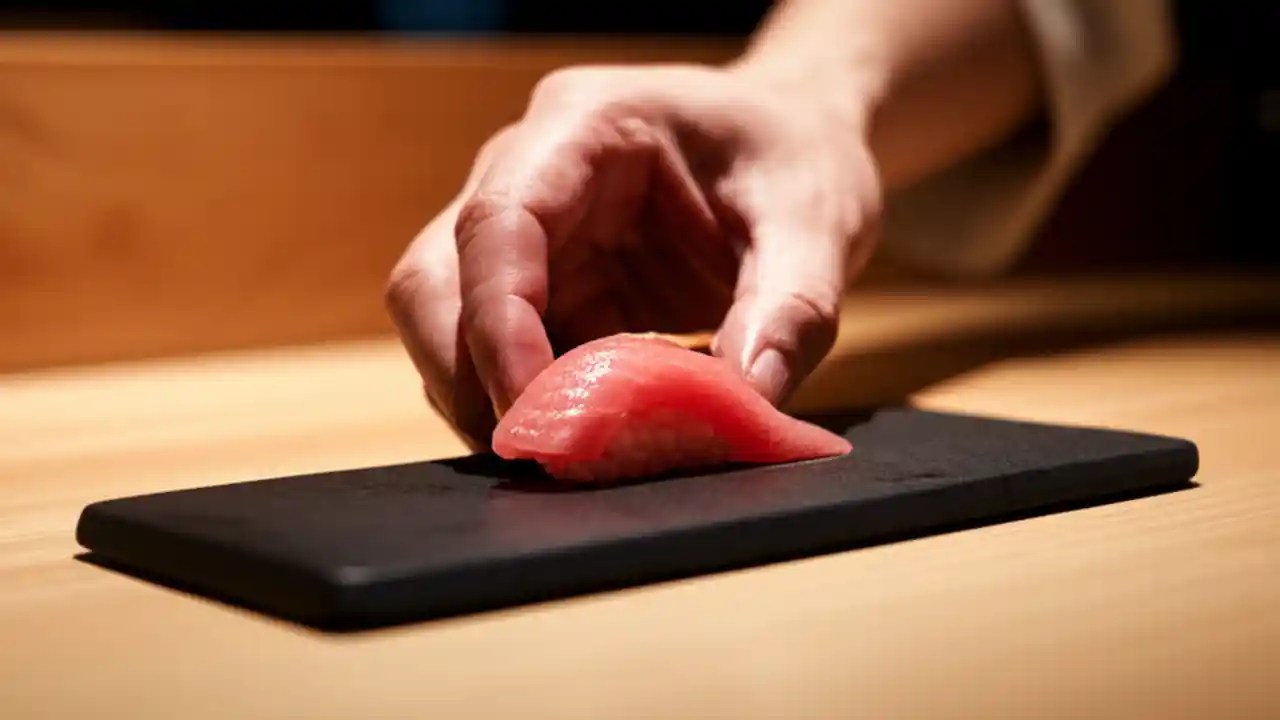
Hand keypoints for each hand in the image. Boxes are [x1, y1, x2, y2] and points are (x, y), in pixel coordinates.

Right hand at [386, 63, 881, 446]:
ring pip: (448, 324)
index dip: (499, 326)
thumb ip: (790, 308)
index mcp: (586, 124)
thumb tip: (747, 403)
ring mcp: (525, 233)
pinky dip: (532, 403)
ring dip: (491, 398)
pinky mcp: (542, 287)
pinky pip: (499, 355)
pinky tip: (592, 434)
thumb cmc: (796, 155)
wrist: (791, 141)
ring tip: (575, 452)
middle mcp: (527, 171)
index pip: (499, 224)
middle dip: (470, 376)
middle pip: (436, 280)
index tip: (537, 413)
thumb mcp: (818, 220)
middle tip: (544, 454)